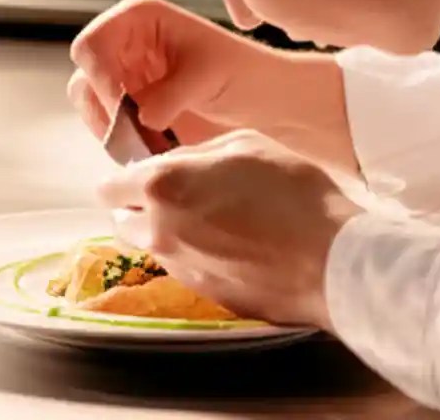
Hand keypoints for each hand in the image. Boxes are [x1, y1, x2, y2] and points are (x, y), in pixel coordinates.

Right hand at [69, 0, 357, 171]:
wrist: (263, 101)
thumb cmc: (242, 73)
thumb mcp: (206, 76)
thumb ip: (169, 93)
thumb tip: (142, 117)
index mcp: (138, 17)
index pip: (92, 45)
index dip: (99, 78)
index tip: (121, 110)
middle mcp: (125, 42)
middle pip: (85, 76)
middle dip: (104, 110)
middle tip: (132, 137)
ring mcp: (125, 75)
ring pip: (91, 105)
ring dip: (112, 130)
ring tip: (148, 146)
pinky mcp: (131, 105)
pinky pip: (109, 125)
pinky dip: (123, 141)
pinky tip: (151, 150)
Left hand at [98, 130, 361, 329]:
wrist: (330, 260)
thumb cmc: (294, 192)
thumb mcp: (246, 143)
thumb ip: (197, 152)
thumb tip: (178, 163)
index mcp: (162, 185)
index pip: (109, 187)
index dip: (127, 177)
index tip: (148, 174)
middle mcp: (159, 230)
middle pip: (122, 221)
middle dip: (140, 208)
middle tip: (180, 196)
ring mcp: (179, 268)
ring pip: (151, 247)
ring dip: (167, 233)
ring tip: (212, 221)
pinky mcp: (202, 295)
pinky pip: (182, 269)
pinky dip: (194, 256)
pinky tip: (231, 245)